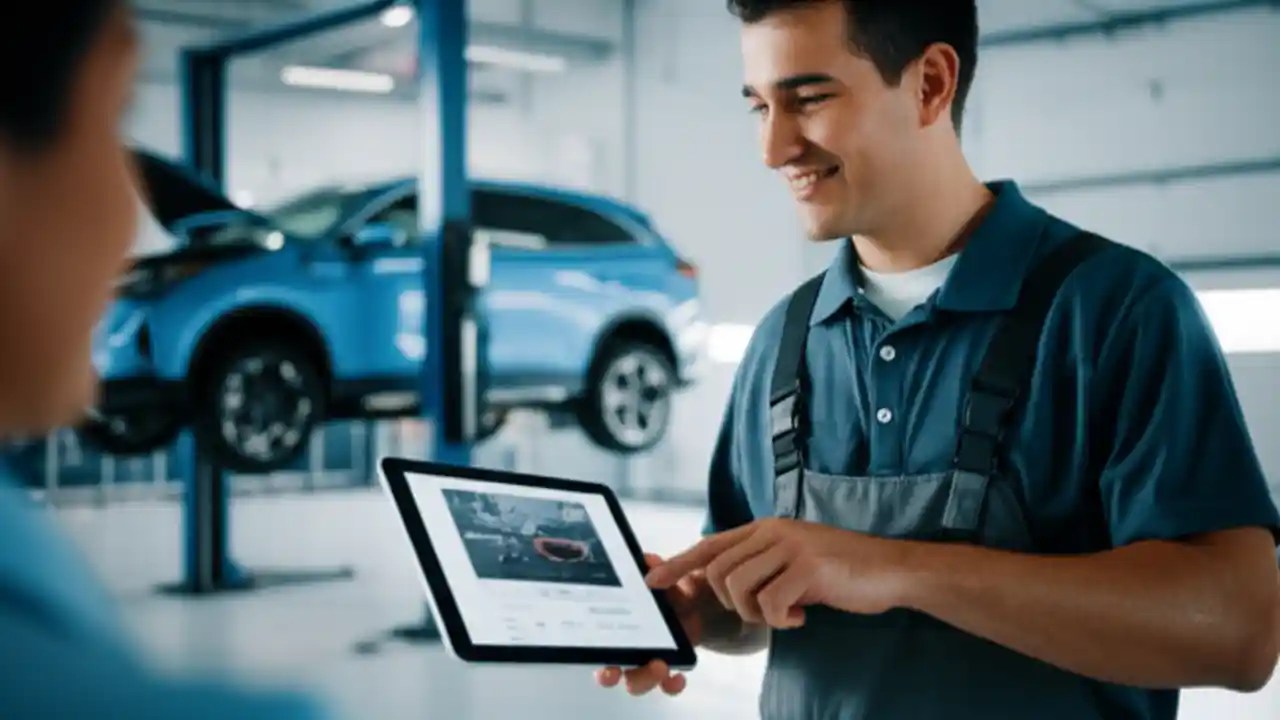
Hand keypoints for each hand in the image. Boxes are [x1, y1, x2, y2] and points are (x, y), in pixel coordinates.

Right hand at [595, 553, 704, 696]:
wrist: (701, 596)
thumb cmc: (672, 585)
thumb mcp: (666, 573)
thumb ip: (657, 567)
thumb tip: (648, 560)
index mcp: (619, 621)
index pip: (597, 642)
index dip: (592, 653)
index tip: (602, 663)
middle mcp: (628, 644)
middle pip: (611, 668)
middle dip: (611, 674)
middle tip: (617, 671)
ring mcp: (649, 656)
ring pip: (637, 679)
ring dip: (644, 678)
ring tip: (660, 667)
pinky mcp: (671, 662)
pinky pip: (667, 682)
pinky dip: (671, 684)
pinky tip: (678, 678)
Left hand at [645, 518, 909, 628]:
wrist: (890, 569)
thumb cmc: (840, 570)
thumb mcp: (793, 560)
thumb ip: (760, 565)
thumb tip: (717, 585)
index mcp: (765, 528)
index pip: (710, 545)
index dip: (679, 564)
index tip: (654, 582)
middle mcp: (773, 531)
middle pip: (718, 572)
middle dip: (729, 603)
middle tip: (762, 612)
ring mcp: (790, 546)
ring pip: (738, 587)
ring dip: (756, 613)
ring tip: (785, 613)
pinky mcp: (808, 567)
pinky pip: (770, 603)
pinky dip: (782, 619)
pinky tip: (803, 616)